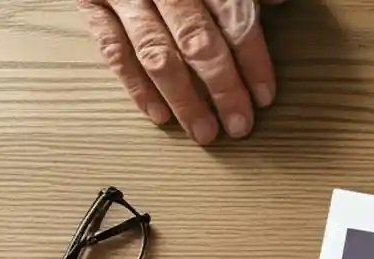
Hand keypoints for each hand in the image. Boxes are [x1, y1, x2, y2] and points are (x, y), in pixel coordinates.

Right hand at [77, 0, 281, 143]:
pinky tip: (161, 116)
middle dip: (222, 88)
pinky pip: (115, 52)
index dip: (252, 60)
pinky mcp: (92, 5)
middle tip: (239, 124)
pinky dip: (138, 88)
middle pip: (197, 41)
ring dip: (183, 99)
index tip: (263, 96)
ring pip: (157, 54)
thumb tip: (280, 2)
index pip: (233, 18)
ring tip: (204, 131)